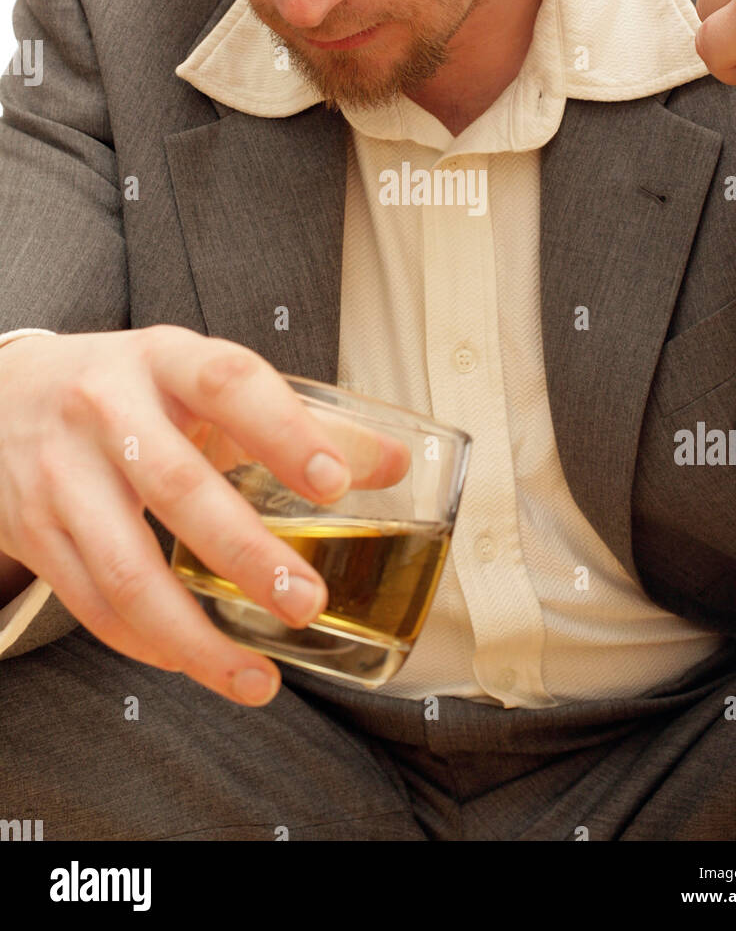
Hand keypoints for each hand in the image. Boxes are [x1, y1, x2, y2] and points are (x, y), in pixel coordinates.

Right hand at [0, 326, 408, 704]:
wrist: (5, 396)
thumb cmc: (133, 389)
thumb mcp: (204, 380)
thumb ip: (301, 419)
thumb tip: (396, 464)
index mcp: (163, 358)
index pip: (227, 381)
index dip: (284, 430)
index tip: (335, 484)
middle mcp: (105, 408)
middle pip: (177, 486)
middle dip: (248, 554)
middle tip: (309, 602)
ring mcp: (61, 473)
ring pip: (126, 569)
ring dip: (195, 636)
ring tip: (258, 678)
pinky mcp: (35, 532)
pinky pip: (93, 604)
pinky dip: (149, 645)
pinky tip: (197, 662)